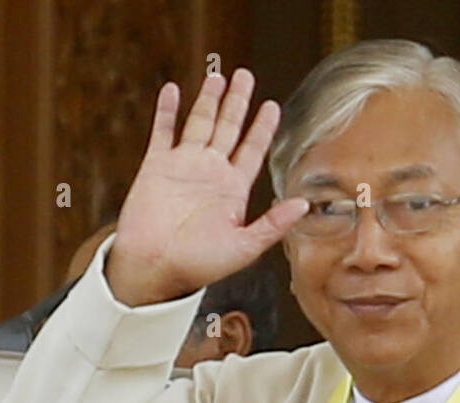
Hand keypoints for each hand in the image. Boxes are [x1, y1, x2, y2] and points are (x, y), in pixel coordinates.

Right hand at [106, 69, 308, 305]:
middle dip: (237, 103)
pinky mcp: (156, 166)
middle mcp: (210, 174)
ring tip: (217, 77)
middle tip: (245, 76)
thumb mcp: (244, 247)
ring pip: (199, 123)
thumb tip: (304, 205)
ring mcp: (183, 167)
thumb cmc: (199, 266)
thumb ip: (273, 224)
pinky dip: (167, 111)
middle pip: (228, 128)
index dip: (262, 128)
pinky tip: (172, 90)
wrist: (156, 269)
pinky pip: (162, 132)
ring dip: (208, 100)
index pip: (252, 150)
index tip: (272, 106)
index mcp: (233, 190)